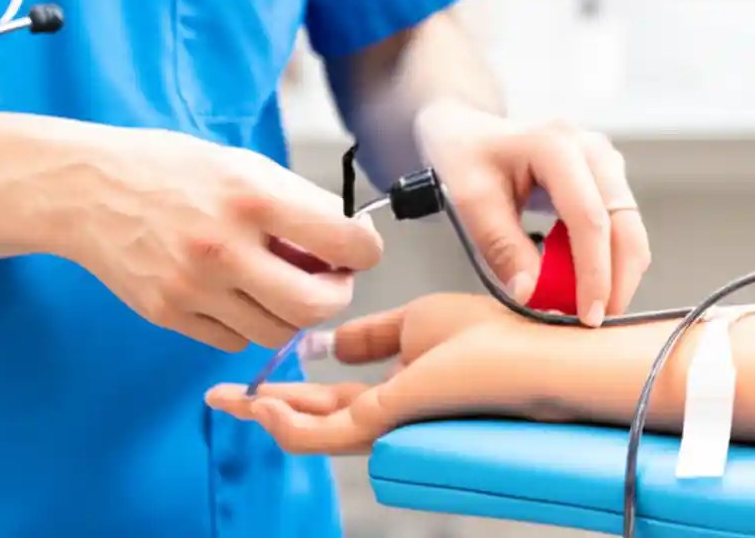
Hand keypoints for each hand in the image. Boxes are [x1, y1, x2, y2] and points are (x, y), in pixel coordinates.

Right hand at [56, 127, 382, 351]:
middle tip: (328, 278)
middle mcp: (225, 248)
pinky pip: (234, 341)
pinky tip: (233, 292)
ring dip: (290, 313)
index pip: (344, 243)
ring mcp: (194, 288)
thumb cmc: (172, 170)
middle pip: (317, 306)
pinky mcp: (169, 315)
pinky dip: (246, 323)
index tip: (358, 248)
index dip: (364, 250)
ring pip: (278, 333)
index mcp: (252, 198)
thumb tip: (346, 242)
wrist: (87, 190)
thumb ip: (297, 204)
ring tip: (276, 282)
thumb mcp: (243, 165)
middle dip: (335, 295)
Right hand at [205, 294, 517, 452]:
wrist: (535, 357)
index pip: (334, 396)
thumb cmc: (497, 336)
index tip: (260, 377)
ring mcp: (388, 424)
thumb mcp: (419, 321)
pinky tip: (261, 408)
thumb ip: (374, 337)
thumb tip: (334, 341)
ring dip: (265, 418)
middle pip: (314, 417)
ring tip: (227, 402)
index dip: (293, 387)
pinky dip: (288, 425)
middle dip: (263, 408)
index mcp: (400, 388)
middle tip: (220, 399)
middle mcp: (391, 414)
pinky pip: (327, 434)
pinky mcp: (389, 423)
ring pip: (314, 432)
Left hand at [415, 100, 649, 325]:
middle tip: (597, 323)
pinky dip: (608, 259)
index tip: (588, 316)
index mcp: (555, 145)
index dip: (594, 272)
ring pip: (630, 227)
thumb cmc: (464, 156)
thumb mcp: (469, 199)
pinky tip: (584, 284)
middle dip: (617, 279)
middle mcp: (591, 149)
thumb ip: (501, 246)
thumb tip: (531, 294)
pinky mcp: (607, 177)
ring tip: (587, 307)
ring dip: (616, 272)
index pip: (589, 219)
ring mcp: (604, 161)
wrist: (468, 130)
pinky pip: (621, 225)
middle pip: (624, 223)